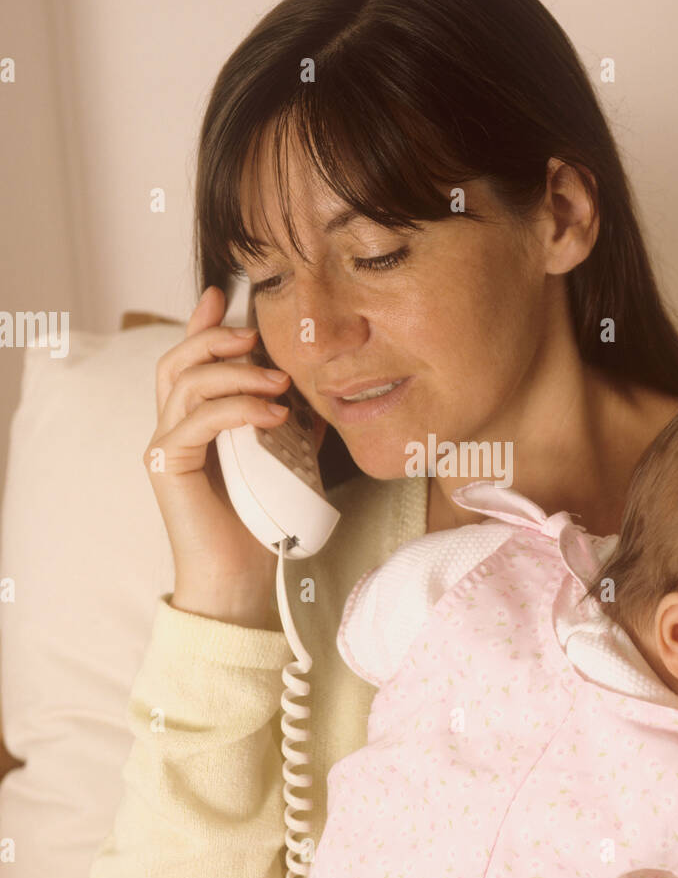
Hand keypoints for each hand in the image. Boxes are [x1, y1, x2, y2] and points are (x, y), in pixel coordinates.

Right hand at [144, 285, 308, 626]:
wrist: (242, 584)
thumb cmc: (263, 529)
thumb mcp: (284, 464)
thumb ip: (287, 427)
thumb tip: (312, 396)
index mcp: (194, 424)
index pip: (190, 361)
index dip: (202, 324)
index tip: (224, 293)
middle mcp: (171, 429)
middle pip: (178, 361)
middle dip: (214, 338)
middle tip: (255, 337)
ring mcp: (165, 446)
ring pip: (186, 384)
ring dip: (235, 373)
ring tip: (279, 383)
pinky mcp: (166, 467)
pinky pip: (194, 422)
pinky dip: (235, 409)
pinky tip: (272, 415)